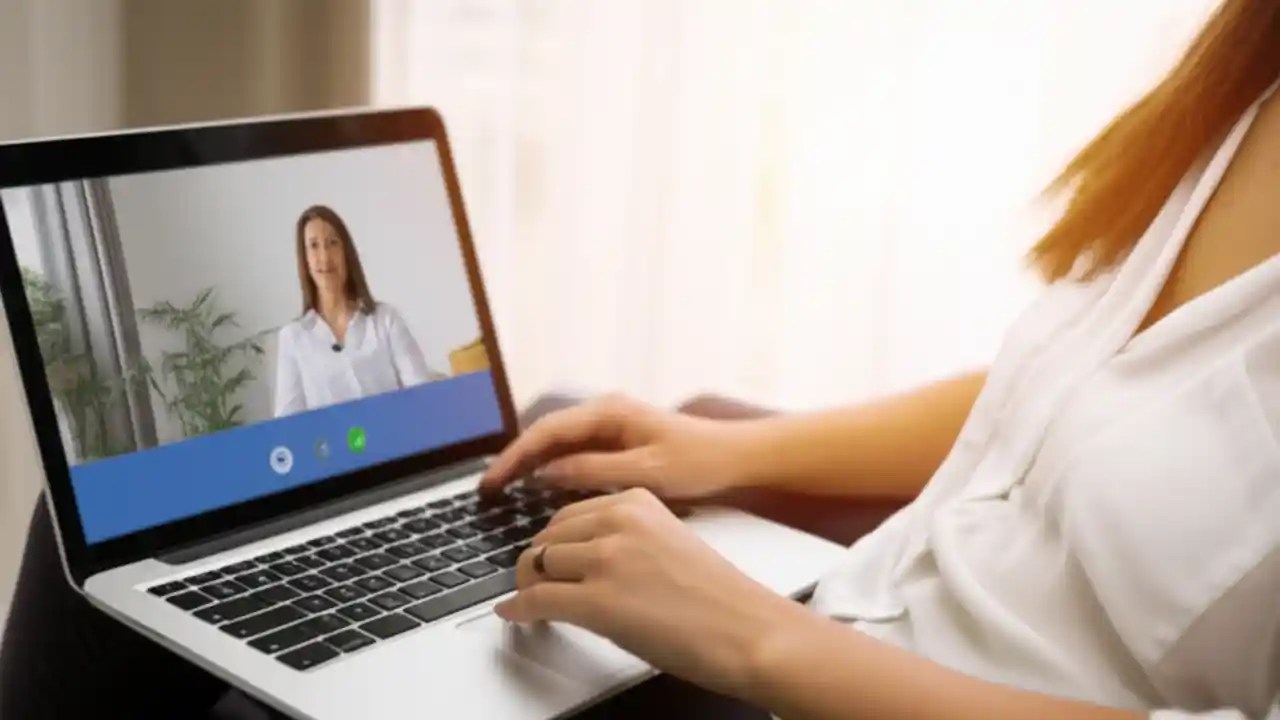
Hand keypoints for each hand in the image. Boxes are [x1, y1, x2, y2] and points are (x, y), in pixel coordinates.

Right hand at [481, 394, 747, 498]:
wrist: (737, 458)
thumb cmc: (699, 462)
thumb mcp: (645, 473)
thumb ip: (593, 470)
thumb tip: (546, 473)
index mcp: (609, 412)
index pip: (546, 431)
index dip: (514, 457)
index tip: (492, 482)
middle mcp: (605, 412)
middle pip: (546, 433)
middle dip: (515, 459)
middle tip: (488, 489)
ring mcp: (612, 426)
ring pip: (558, 443)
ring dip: (531, 464)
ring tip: (505, 490)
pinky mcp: (619, 442)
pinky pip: (575, 452)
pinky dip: (553, 468)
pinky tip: (542, 488)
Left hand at [493, 488, 804, 697]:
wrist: (748, 631)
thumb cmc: (718, 598)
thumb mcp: (668, 541)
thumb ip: (626, 536)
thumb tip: (580, 556)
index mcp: (637, 501)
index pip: (569, 514)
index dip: (552, 541)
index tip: (545, 556)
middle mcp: (618, 521)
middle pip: (546, 536)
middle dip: (536, 563)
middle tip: (533, 584)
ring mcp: (606, 560)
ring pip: (536, 565)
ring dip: (527, 587)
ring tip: (528, 602)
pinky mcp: (598, 602)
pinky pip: (537, 601)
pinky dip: (518, 609)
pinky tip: (514, 615)